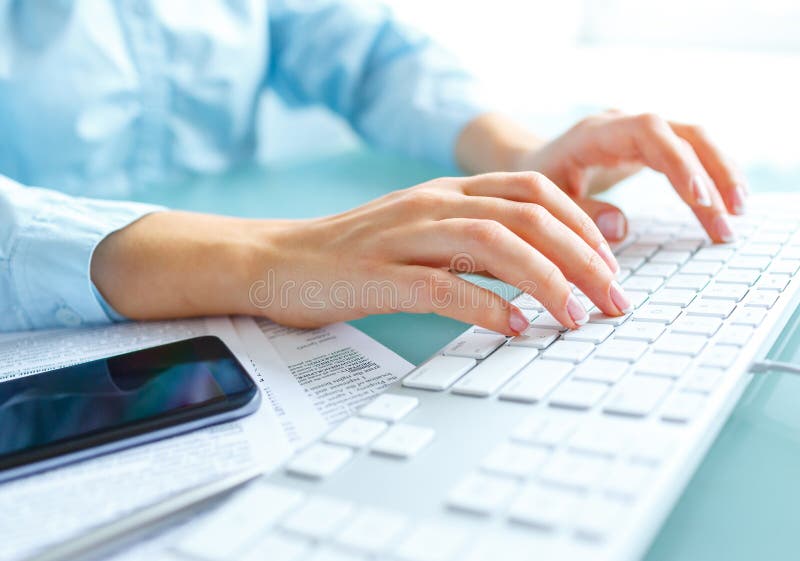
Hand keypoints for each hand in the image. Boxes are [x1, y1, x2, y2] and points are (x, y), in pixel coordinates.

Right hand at [92, 173, 632, 334]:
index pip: (535, 190)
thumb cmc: (357, 256)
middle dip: (583, 257)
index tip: (614, 264)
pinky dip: (487, 306)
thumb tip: (545, 264)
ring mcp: (405, 234)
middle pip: (528, 213)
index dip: (583, 223)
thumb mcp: (425, 237)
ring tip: (578, 317)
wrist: (277, 259)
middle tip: (615, 301)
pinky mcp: (379, 274)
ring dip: (547, 280)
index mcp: (448, 191)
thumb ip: (479, 242)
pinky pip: (443, 286)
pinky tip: (516, 328)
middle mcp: (433, 203)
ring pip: (495, 242)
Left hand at [457, 112, 747, 242]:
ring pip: (694, 140)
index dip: (677, 162)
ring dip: (720, 173)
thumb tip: (621, 227)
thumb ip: (579, 213)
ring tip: (737, 212)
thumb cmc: (533, 184)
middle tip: (730, 214)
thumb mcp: (545, 200)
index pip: (649, 132)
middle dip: (712, 171)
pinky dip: (709, 176)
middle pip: (683, 132)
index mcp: (594, 134)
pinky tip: (723, 202)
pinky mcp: (649, 147)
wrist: (528, 165)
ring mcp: (639, 133)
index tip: (698, 198)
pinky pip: (688, 153)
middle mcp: (622, 126)